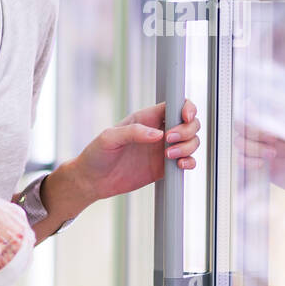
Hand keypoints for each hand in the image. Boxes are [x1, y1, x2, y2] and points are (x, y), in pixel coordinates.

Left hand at [74, 99, 200, 200]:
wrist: (92, 181)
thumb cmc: (97, 154)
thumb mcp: (109, 138)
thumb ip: (134, 132)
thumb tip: (158, 134)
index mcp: (147, 118)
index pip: (175, 105)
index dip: (186, 108)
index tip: (185, 117)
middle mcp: (159, 132)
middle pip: (190, 123)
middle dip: (187, 130)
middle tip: (169, 140)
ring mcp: (163, 149)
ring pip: (191, 141)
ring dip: (188, 147)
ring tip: (168, 156)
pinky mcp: (165, 167)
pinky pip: (187, 161)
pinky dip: (190, 162)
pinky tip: (179, 165)